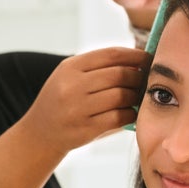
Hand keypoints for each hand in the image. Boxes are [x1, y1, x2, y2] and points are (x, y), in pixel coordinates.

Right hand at [21, 48, 149, 153]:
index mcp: (70, 67)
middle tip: (148, 79)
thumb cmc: (61, 101)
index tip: (149, 57)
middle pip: (119, 75)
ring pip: (121, 96)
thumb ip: (97, 67)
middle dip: (139, 76)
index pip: (111, 55)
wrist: (40, 133)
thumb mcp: (69, 76)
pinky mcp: (85, 129)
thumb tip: (137, 59)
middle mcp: (72, 86)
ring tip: (140, 96)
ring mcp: (77, 108)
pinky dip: (131, 114)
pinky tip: (132, 112)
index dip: (135, 55)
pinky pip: (118, 117)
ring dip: (136, 96)